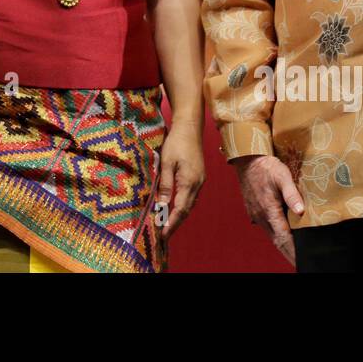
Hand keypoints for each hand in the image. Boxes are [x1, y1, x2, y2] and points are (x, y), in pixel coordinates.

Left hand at [155, 121, 204, 238]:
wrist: (190, 127)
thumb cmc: (176, 142)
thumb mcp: (166, 163)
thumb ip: (165, 185)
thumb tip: (162, 206)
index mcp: (189, 182)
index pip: (180, 209)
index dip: (171, 223)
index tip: (163, 235)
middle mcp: (197, 184)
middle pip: (186, 210)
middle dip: (175, 224)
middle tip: (163, 236)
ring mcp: (200, 181)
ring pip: (190, 204)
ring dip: (179, 216)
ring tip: (167, 226)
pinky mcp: (198, 176)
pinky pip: (191, 196)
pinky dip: (183, 206)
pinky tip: (175, 208)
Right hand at [232, 154, 303, 266]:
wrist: (247, 157)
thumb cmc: (267, 166)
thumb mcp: (283, 175)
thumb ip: (292, 194)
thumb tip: (301, 212)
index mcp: (268, 210)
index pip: (283, 237)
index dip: (292, 251)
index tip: (301, 261)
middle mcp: (260, 215)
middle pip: (276, 240)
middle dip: (288, 252)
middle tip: (300, 261)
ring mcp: (255, 213)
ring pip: (270, 234)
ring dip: (282, 244)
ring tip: (293, 252)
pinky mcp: (253, 210)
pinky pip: (265, 226)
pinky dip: (275, 234)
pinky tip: (282, 234)